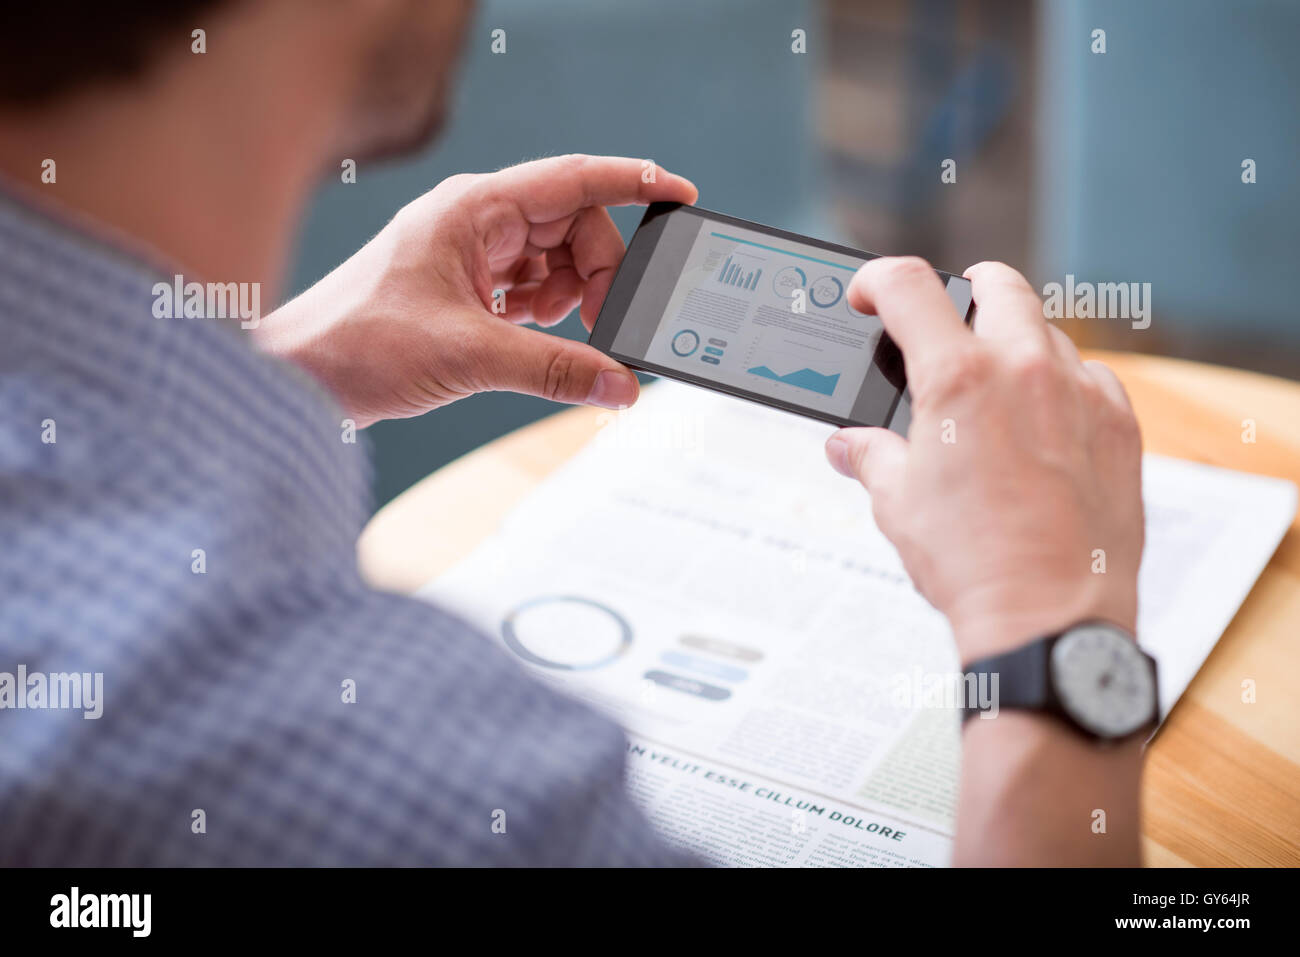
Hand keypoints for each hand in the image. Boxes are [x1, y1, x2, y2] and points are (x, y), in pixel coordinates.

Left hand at [257, 155, 697, 425]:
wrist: (297, 378)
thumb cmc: (355, 343)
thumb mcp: (470, 356)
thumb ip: (555, 369)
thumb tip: (621, 385)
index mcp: (475, 210)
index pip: (572, 180)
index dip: (632, 183)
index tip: (678, 194)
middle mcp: (476, 223)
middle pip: (572, 228)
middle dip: (599, 273)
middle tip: (604, 324)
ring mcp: (470, 255)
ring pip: (554, 262)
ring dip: (571, 299)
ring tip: (559, 336)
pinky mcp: (465, 290)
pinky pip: (530, 290)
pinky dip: (547, 316)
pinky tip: (537, 340)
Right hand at [824, 260, 1143, 663]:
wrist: (1048, 616)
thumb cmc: (971, 563)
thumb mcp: (897, 503)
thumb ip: (869, 456)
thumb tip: (848, 445)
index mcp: (957, 377)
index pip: (907, 286)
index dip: (875, 280)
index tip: (869, 295)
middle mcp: (1023, 369)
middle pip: (995, 283)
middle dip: (961, 290)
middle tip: (940, 322)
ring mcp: (1080, 392)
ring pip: (1045, 330)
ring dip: (1012, 343)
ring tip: (990, 388)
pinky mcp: (1119, 424)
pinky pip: (1090, 377)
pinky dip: (1061, 385)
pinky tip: (1040, 424)